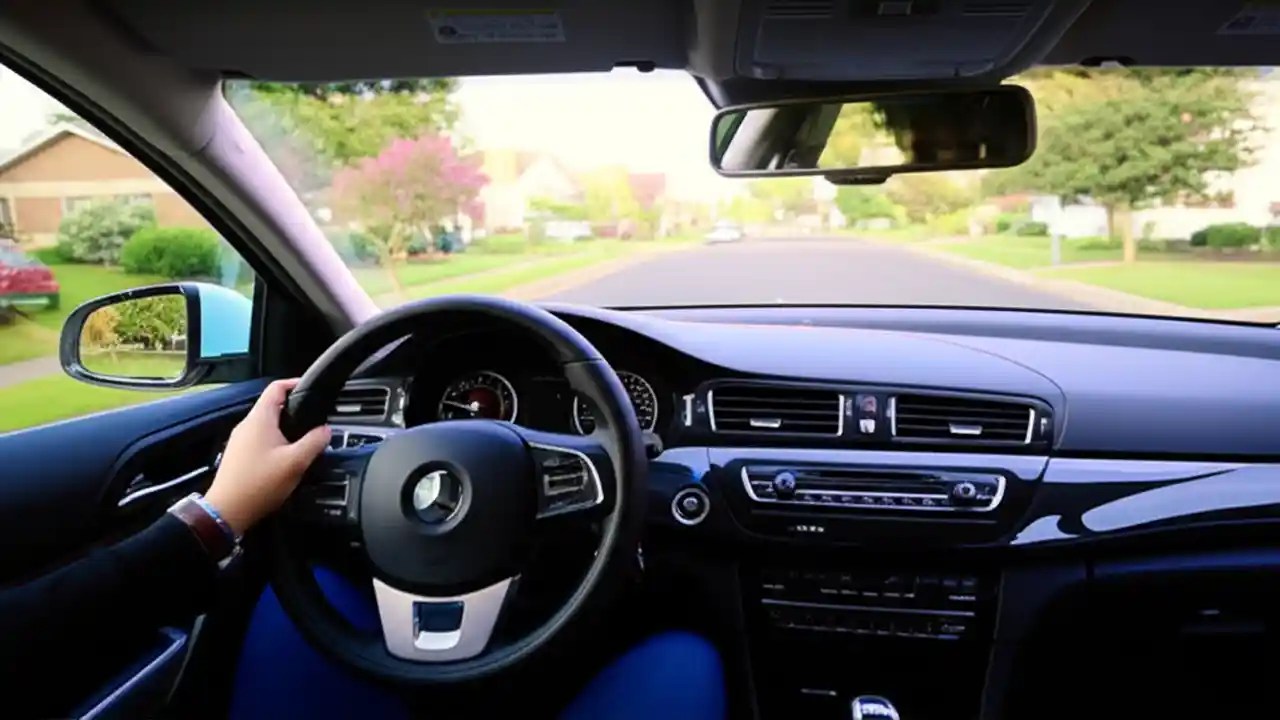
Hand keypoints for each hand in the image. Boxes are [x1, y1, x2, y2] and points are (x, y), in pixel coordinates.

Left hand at [205, 379, 329, 534]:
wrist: (227, 510)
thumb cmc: (259, 484)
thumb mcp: (295, 462)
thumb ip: (315, 442)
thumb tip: (326, 430)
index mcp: (260, 419)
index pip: (276, 387)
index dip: (295, 384)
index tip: (310, 390)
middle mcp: (246, 425)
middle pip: (273, 406)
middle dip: (294, 410)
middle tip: (313, 421)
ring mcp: (239, 440)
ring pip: (267, 424)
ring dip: (285, 428)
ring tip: (303, 441)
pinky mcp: (238, 455)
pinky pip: (259, 439)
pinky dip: (275, 442)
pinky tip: (285, 458)